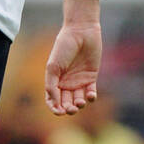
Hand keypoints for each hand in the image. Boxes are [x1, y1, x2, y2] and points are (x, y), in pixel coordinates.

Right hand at [44, 0, 101, 115]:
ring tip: (80, 102)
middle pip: (66, 102)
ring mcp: (79, 81)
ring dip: (79, 105)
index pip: (52, 100)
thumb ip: (51, 85)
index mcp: (54, 80)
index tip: (59, 111)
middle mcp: (66, 82)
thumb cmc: (64, 47)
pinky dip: (91, 98)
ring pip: (78, 100)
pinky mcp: (91, 77)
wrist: (81, 33)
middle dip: (68, 109)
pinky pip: (91, 93)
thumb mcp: (53, 67)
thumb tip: (54, 102)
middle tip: (71, 108)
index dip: (54, 108)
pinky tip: (90, 96)